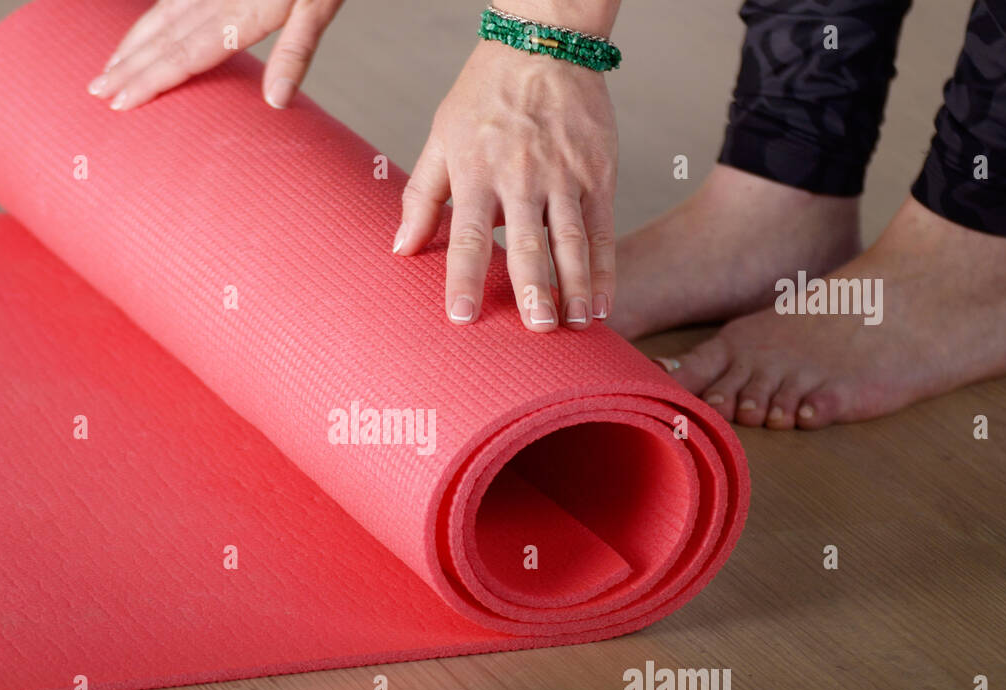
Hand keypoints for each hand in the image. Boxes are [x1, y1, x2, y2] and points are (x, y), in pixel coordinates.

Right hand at [88, 0, 344, 110]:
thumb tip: (275, 102)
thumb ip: (296, 52)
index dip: (151, 80)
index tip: (120, 103)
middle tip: (95, 91)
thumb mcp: (318, 7)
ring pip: (163, 13)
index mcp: (243, 12)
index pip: (186, 54)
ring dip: (133, 42)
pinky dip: (154, 16)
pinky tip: (143, 30)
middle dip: (127, 65)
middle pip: (164, 36)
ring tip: (108, 66)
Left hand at [395, 39, 618, 332]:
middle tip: (537, 328)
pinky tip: (602, 303)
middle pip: (527, 243)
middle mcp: (521, 177)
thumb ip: (421, 194)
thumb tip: (400, 247)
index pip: (466, 235)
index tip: (460, 317)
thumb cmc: (484, 95)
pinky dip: (605, 269)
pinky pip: (603, 230)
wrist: (542, 46)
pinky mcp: (599, 174)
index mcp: (476, 172)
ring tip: (573, 325)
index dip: (462, 278)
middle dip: (533, 289)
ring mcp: (564, 176)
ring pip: (571, 240)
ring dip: (574, 286)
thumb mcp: (442, 136)